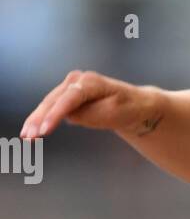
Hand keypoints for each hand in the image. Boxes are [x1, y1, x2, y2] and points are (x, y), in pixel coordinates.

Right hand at [20, 70, 152, 139]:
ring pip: (48, 104)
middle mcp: (77, 80)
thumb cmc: (127, 108)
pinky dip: (40, 119)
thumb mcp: (114, 114)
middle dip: (39, 119)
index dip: (56, 115)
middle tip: (29, 138)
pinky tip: (29, 132)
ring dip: (35, 120)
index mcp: (90, 82)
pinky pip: (50, 107)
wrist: (134, 105)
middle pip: (53, 101)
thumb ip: (90, 114)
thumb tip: (68, 116)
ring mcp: (70, 86)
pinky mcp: (67, 96)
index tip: (44, 130)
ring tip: (26, 137)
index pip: (70, 99)